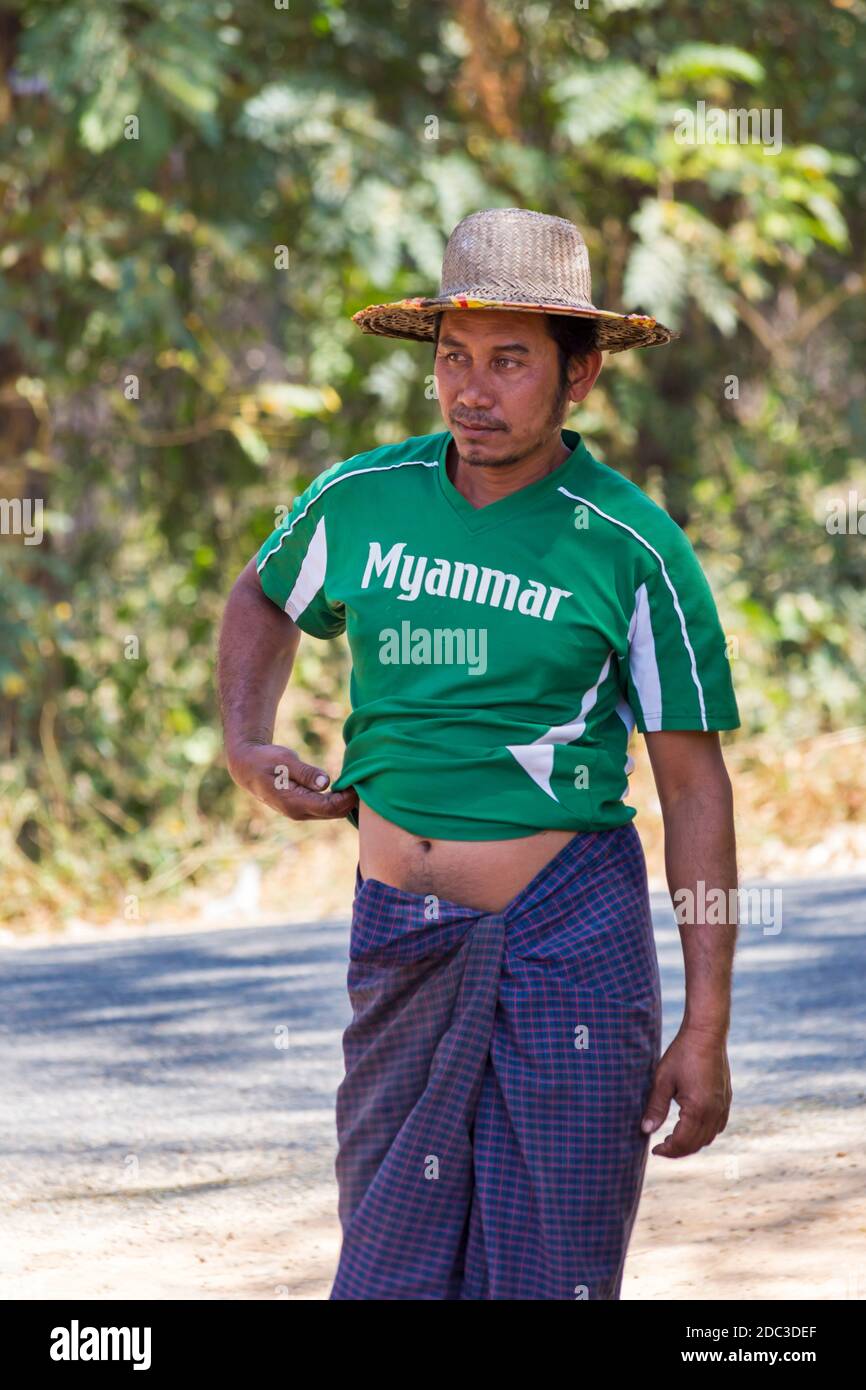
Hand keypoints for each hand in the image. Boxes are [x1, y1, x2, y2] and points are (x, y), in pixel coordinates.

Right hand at [226, 741, 358, 820]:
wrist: (248, 768)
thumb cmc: (266, 760)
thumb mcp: (285, 761)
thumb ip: (306, 773)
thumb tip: (326, 782)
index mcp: (294, 803)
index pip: (331, 807)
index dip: (348, 797)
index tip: (359, 781)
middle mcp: (299, 812)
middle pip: (335, 813)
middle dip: (350, 800)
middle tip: (363, 780)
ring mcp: (300, 812)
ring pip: (331, 813)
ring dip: (345, 801)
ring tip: (356, 782)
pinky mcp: (302, 808)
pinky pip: (325, 809)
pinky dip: (337, 800)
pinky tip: (345, 787)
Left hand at [640, 1025, 731, 1157]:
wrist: (706, 1034)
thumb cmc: (682, 1054)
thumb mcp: (663, 1080)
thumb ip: (655, 1107)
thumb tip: (645, 1130)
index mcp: (698, 1109)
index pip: (682, 1142)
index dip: (667, 1150)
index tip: (653, 1149)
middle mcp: (714, 1112)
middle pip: (696, 1144)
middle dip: (678, 1150)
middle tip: (661, 1148)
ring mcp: (723, 1107)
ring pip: (708, 1138)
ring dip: (691, 1143)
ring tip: (673, 1140)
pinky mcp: (726, 1100)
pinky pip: (717, 1127)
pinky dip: (704, 1134)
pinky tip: (691, 1127)